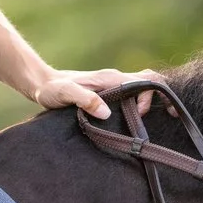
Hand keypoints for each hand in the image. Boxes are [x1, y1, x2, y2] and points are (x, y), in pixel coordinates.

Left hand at [32, 67, 166, 120]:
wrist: (41, 83)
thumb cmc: (52, 89)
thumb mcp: (65, 94)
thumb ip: (85, 100)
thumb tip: (106, 112)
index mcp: (111, 79)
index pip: (147, 79)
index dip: (154, 95)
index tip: (142, 114)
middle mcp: (116, 79)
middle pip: (150, 81)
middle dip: (161, 97)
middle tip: (157, 118)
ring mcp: (113, 85)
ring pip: (142, 88)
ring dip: (150, 102)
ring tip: (144, 124)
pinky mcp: (108, 92)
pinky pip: (132, 94)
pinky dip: (140, 104)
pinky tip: (134, 121)